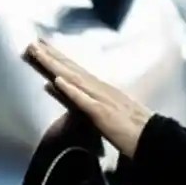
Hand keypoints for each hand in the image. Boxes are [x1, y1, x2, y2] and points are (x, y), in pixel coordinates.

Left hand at [26, 38, 154, 158]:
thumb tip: (51, 86)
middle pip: (70, 70)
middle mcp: (99, 89)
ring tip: (38, 53)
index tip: (39, 46)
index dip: (55, 58)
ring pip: (74, 79)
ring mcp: (102, 100)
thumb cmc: (128, 130)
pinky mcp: (103, 115)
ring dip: (55, 66)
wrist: (154, 140)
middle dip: (50, 56)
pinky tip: (57, 81)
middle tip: (31, 43)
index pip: (72, 70)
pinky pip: (84, 102)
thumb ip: (73, 98)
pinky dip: (71, 90)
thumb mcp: (97, 112)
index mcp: (99, 89)